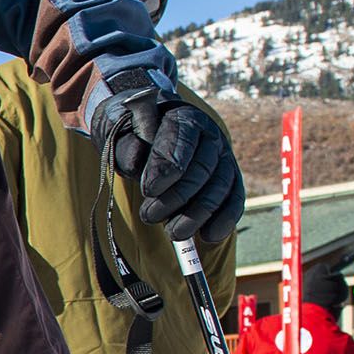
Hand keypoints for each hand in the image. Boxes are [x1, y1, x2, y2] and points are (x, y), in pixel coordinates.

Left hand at [90, 70, 243, 243]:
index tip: (149, 190)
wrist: (147, 136)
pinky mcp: (230, 180)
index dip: (166, 166)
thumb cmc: (132, 137)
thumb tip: (137, 159)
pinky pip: (233, 200)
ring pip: (218, 187)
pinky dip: (224, 219)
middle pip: (201, 168)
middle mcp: (210, 135)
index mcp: (182, 117)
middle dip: (177, 197)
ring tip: (173, 233)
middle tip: (149, 216)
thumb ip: (127, 146)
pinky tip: (209, 236)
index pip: (181, 139)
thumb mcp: (120, 136)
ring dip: (197, 214)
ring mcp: (224, 158)